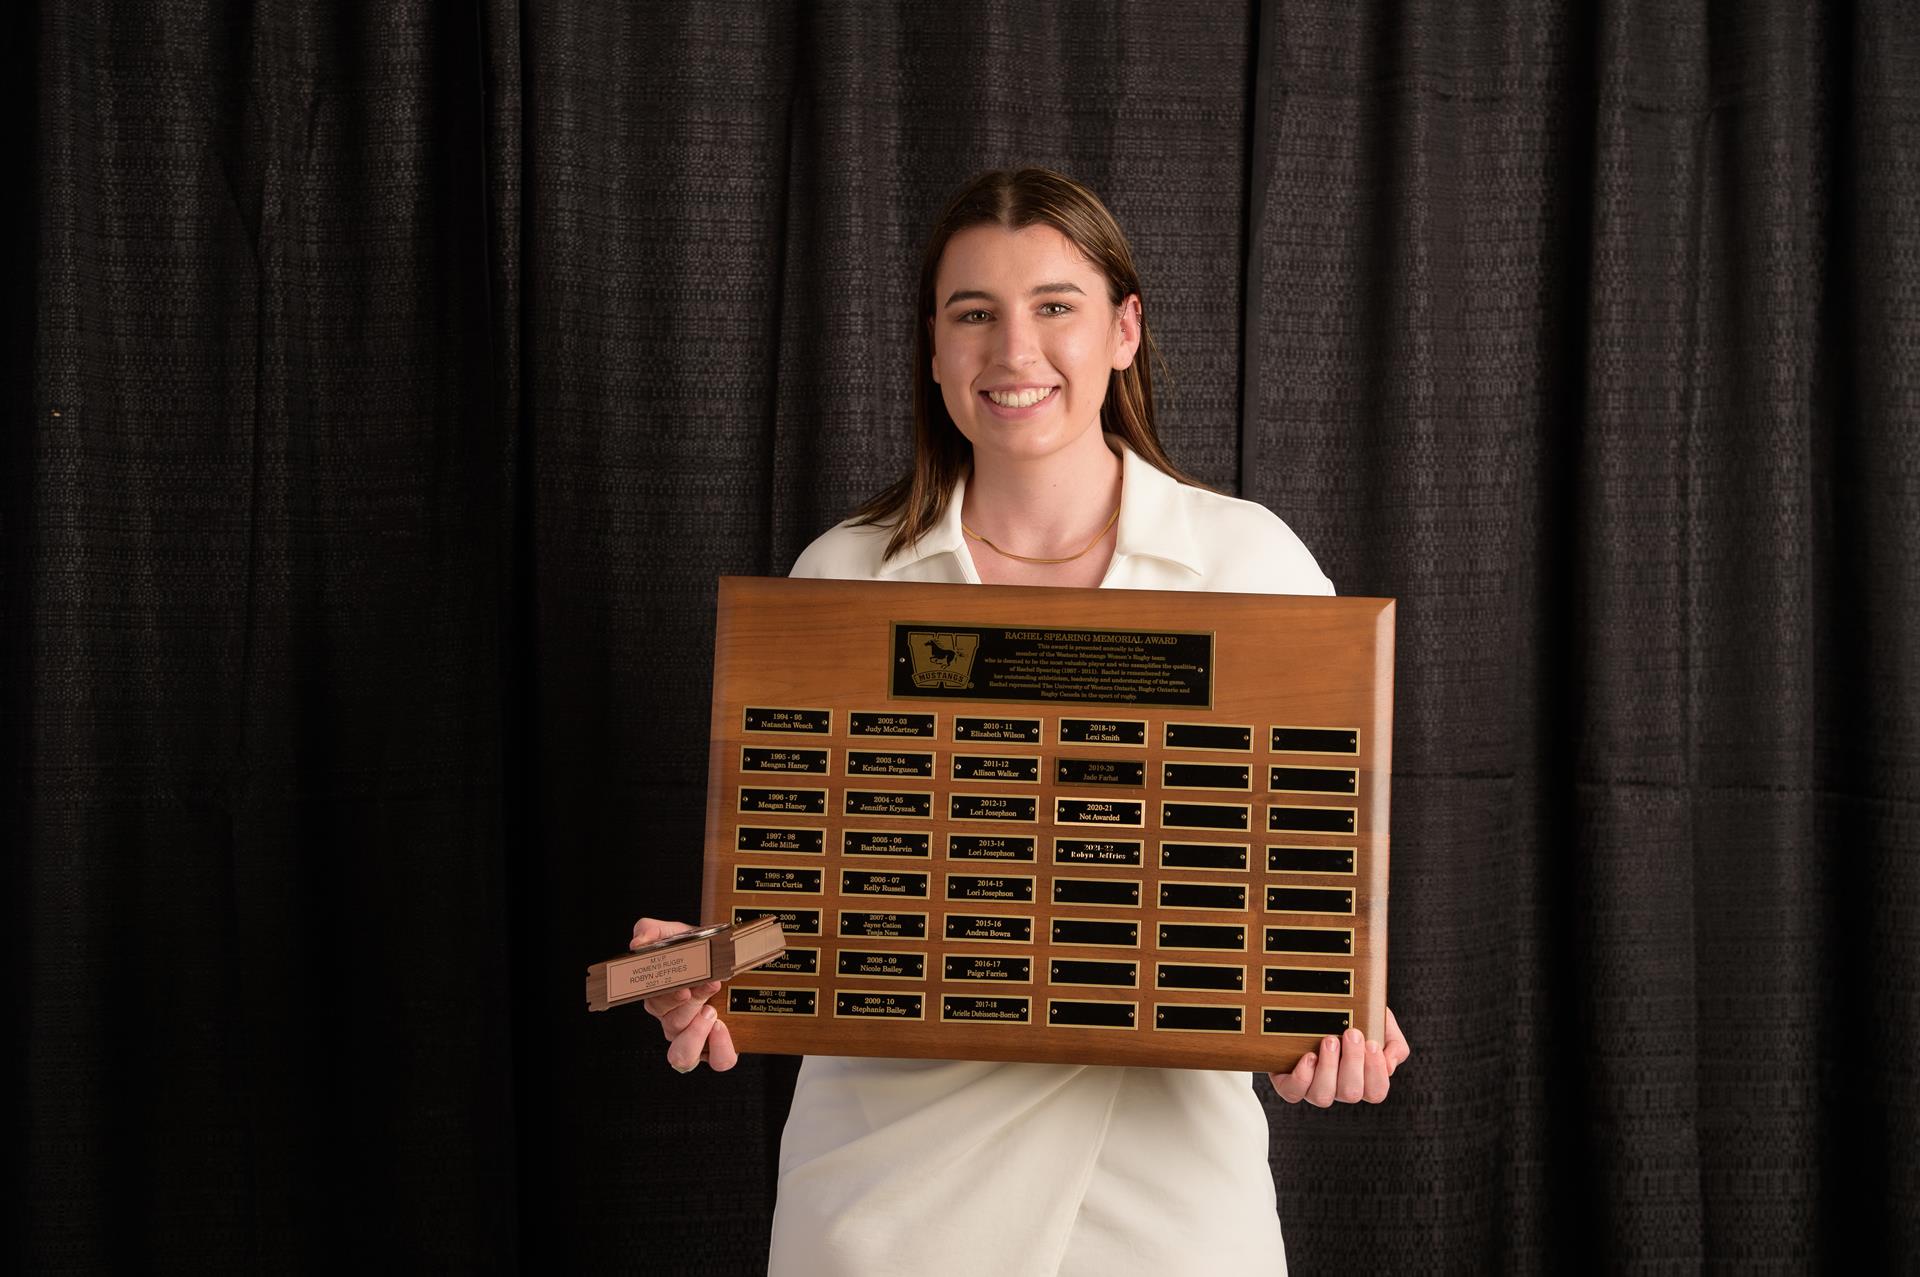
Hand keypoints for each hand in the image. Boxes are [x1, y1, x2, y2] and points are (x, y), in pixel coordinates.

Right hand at [633, 917, 738, 1073]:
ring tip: (712, 1010)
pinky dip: (721, 1049)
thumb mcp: (673, 933)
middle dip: (691, 1005)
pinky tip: (722, 1028)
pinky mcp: (718, 1047)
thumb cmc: (697, 950)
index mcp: (660, 999)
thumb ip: (650, 932)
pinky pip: (719, 1060)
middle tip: (709, 985)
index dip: (668, 999)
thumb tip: (637, 944)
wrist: (728, 959)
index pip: (655, 1006)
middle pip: (672, 1025)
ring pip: (684, 1054)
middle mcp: (674, 1022)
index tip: (685, 986)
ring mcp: (695, 1038)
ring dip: (697, 1032)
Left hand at [1269, 1006, 1407, 1105]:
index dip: (1376, 1072)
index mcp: (1362, 1079)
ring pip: (1322, 1096)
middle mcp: (1338, 1088)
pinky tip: (1309, 1056)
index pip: (1376, 1091)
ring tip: (1329, 1040)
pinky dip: (1302, 1077)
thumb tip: (1389, 1064)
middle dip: (1353, 1062)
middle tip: (1351, 1033)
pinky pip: (1293, 1092)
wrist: (1314, 1006)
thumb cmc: (1350, 1018)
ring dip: (1328, 1067)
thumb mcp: (1379, 1024)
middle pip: (1351, 1093)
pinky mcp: (1289, 1082)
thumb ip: (1394, 1044)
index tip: (1372, 1044)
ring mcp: (1314, 1087)